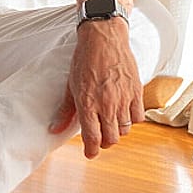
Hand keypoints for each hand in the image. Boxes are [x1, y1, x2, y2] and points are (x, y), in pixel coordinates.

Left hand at [50, 17, 141, 157]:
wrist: (104, 39)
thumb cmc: (84, 60)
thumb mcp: (70, 85)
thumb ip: (66, 110)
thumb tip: (55, 130)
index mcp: (88, 103)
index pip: (92, 137)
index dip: (91, 150)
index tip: (90, 153)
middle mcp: (107, 104)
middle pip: (111, 138)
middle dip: (104, 142)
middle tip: (99, 137)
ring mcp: (124, 99)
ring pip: (125, 130)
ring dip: (117, 131)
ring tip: (110, 123)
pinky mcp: (137, 92)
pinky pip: (138, 118)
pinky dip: (131, 120)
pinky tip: (123, 113)